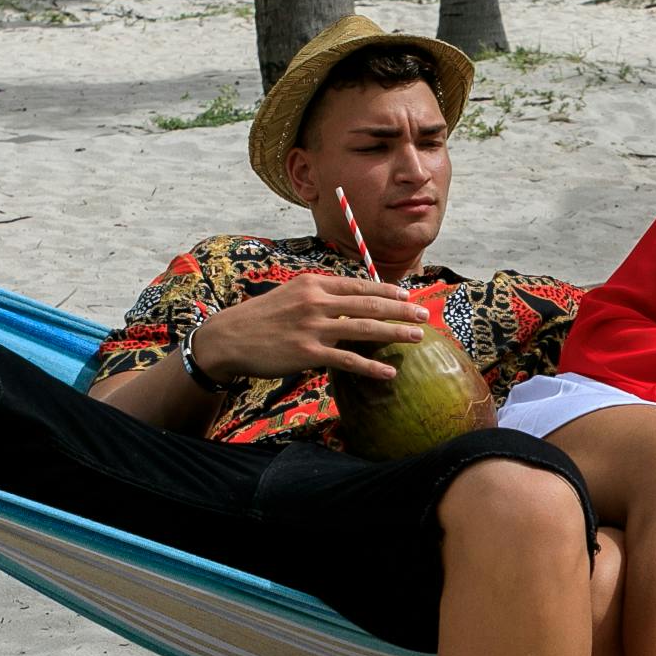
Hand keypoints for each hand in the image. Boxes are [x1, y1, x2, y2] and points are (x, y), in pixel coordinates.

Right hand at [191, 274, 433, 380]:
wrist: (230, 338)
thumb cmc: (261, 319)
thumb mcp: (291, 296)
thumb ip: (319, 297)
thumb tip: (348, 303)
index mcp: (314, 283)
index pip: (359, 285)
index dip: (387, 291)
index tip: (408, 296)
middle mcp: (317, 301)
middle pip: (369, 303)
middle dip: (402, 309)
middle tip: (425, 315)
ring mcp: (314, 327)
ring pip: (365, 328)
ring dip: (396, 333)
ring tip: (418, 337)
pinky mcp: (308, 353)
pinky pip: (348, 359)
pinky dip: (371, 366)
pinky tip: (389, 371)